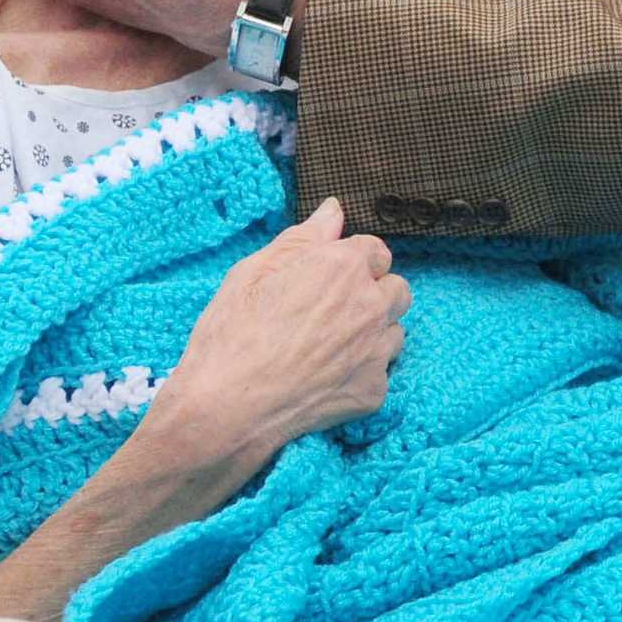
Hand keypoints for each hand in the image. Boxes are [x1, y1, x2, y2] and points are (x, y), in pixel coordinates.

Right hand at [156, 199, 408, 474]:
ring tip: (330, 347)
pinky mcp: (374, 390)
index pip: (376, 250)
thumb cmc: (231, 335)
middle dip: (372, 294)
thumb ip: (303, 238)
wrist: (225, 410)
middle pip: (396, 288)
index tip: (328, 279)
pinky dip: (361, 372)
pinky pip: (381, 372)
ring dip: (373, 332)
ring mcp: (377, 350)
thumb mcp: (255, 271)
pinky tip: (327, 379)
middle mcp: (371, 304)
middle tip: (332, 312)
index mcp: (344, 267)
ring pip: (394, 330)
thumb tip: (333, 210)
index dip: (351, 262)